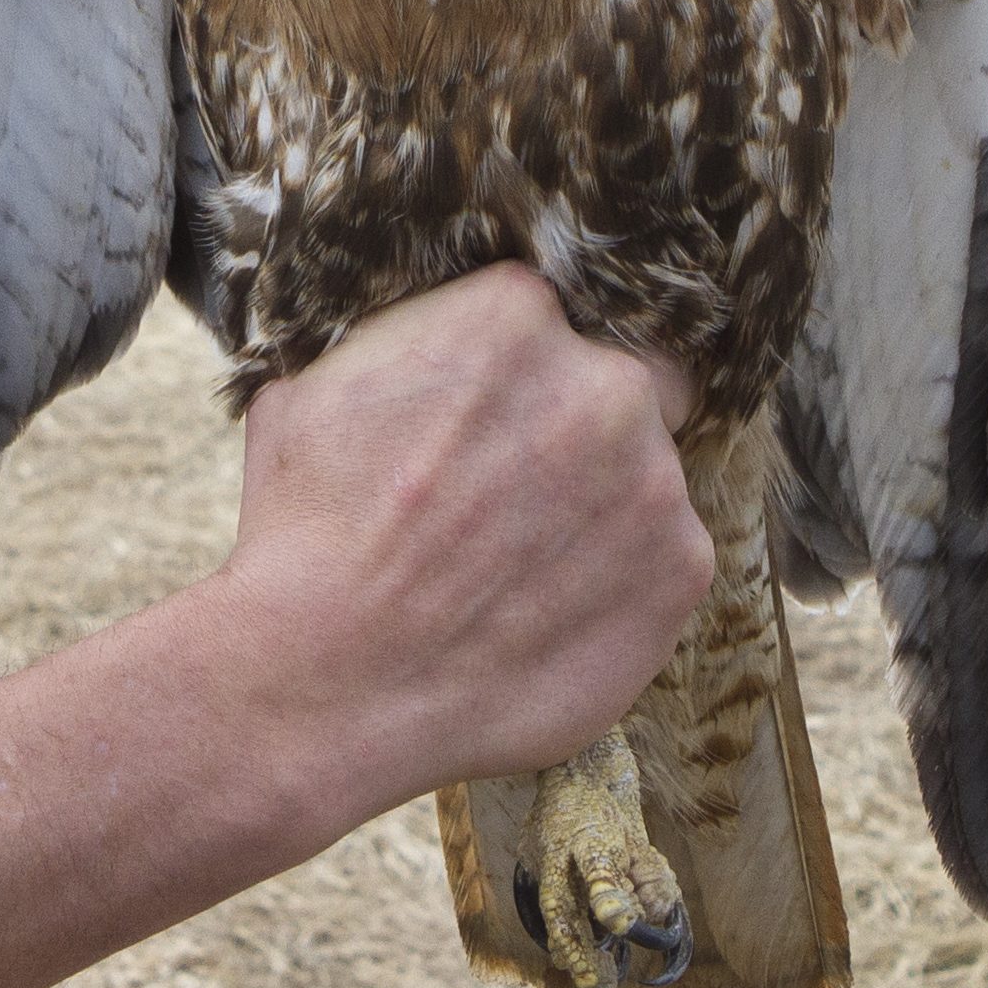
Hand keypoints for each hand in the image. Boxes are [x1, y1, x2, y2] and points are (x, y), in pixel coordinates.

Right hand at [213, 265, 714, 818]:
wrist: (331, 674)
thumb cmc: (306, 528)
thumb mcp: (313, 387)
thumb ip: (402, 347)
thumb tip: (423, 342)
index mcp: (512, 315)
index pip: (540, 313)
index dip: (507, 366)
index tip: (480, 410)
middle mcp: (604, 385)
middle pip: (622, 380)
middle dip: (578, 421)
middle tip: (513, 484)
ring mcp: (656, 483)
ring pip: (645, 473)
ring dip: (597, 505)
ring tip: (512, 566)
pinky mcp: (682, 575)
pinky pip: (662, 557)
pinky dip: (615, 581)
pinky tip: (539, 610)